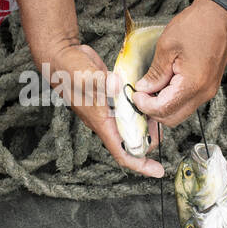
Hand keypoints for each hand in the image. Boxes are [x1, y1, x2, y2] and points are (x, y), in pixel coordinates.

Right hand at [39, 42, 164, 177]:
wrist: (62, 57)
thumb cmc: (69, 70)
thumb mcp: (84, 75)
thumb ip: (100, 82)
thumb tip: (117, 86)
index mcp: (100, 121)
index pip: (121, 151)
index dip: (140, 164)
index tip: (157, 171)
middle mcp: (105, 120)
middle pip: (130, 142)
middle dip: (148, 143)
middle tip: (164, 135)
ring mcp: (109, 110)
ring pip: (131, 126)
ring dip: (147, 127)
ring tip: (161, 120)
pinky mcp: (112, 97)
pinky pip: (129, 110)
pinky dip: (142, 110)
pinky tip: (152, 103)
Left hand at [132, 0, 226, 127]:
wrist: (220, 13)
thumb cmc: (196, 25)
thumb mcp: (167, 47)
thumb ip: (155, 73)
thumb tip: (144, 88)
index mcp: (192, 84)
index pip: (163, 109)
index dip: (145, 105)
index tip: (135, 94)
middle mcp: (203, 92)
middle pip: (173, 118)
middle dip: (153, 110)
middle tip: (141, 94)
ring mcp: (209, 90)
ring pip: (181, 112)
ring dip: (163, 105)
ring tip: (151, 87)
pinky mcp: (209, 85)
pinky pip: (189, 101)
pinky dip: (174, 98)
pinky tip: (164, 84)